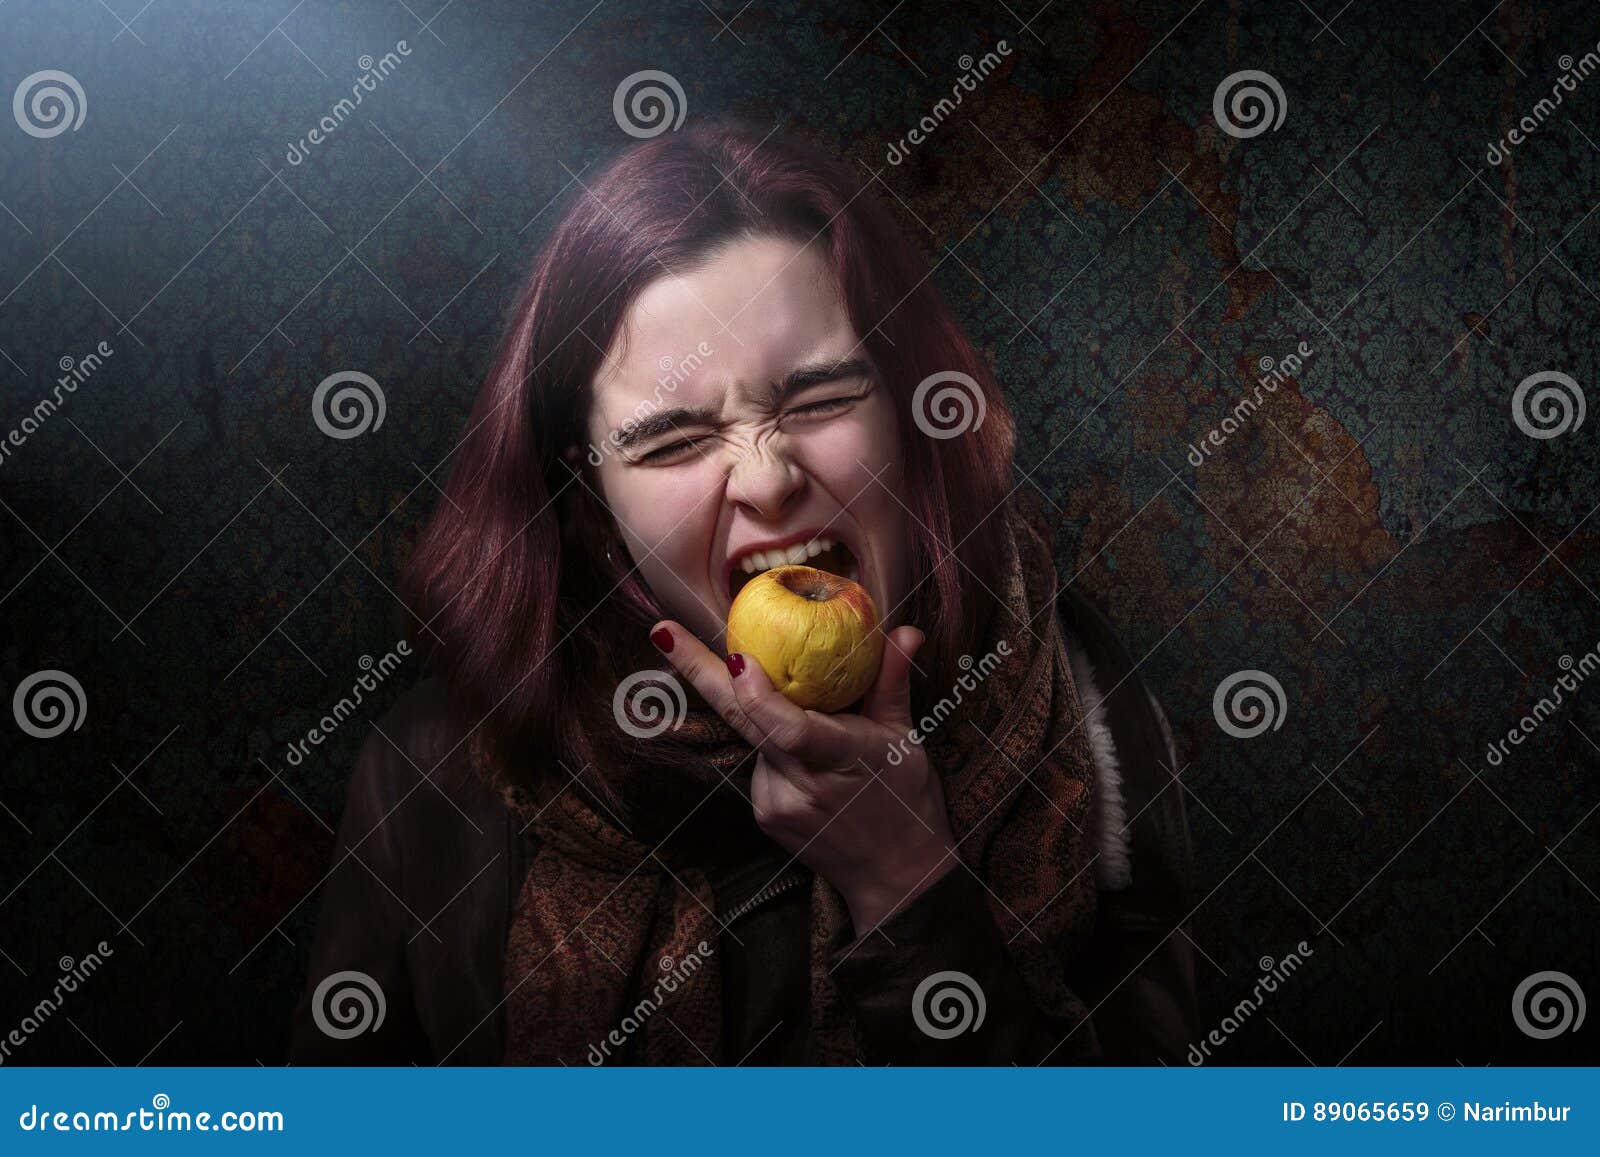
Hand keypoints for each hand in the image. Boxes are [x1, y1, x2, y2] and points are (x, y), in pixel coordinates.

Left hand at [648, 620, 957, 933]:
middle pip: (743, 720)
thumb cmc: (907, 801)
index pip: (791, 729)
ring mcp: (776, 804)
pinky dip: (774, 746)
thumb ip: (893, 682)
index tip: (735, 656)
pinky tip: (808, 763)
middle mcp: (801, 785)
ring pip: (754, 737)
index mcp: (843, 759)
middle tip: (663, 633)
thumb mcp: (906, 739)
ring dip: (763, 712)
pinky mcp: (764, 814)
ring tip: (814, 724)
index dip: (758, 694)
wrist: (895, 876)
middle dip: (697, 671)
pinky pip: (759, 761)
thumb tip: (906, 631)